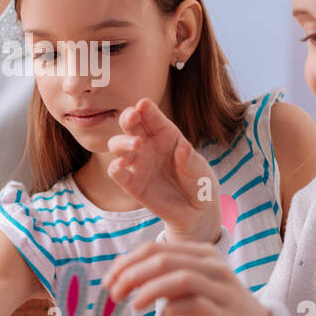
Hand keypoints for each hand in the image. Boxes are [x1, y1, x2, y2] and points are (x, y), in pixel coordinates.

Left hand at [103, 238, 271, 315]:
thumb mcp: (190, 288)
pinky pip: (197, 304)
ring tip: (131, 306)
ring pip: (180, 278)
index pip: (156, 248)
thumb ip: (165, 278)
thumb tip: (125, 277)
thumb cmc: (217, 309)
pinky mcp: (225, 315)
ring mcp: (221, 289)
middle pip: (164, 260)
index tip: (109, 280)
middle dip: (132, 275)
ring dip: (149, 290)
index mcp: (202, 253)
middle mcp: (213, 266)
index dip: (128, 262)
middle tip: (113, 294)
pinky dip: (174, 307)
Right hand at [106, 97, 220, 241]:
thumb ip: (190, 160)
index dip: (147, 110)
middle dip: (128, 118)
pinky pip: (117, 173)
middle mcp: (148, 145)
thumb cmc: (199, 183)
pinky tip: (119, 166)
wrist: (196, 211)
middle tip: (133, 117)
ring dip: (123, 142)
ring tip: (136, 145)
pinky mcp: (132, 184)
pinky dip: (115, 169)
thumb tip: (183, 147)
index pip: (153, 118)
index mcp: (166, 135)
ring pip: (118, 146)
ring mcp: (138, 164)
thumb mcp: (200, 171)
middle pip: (130, 126)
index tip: (143, 104)